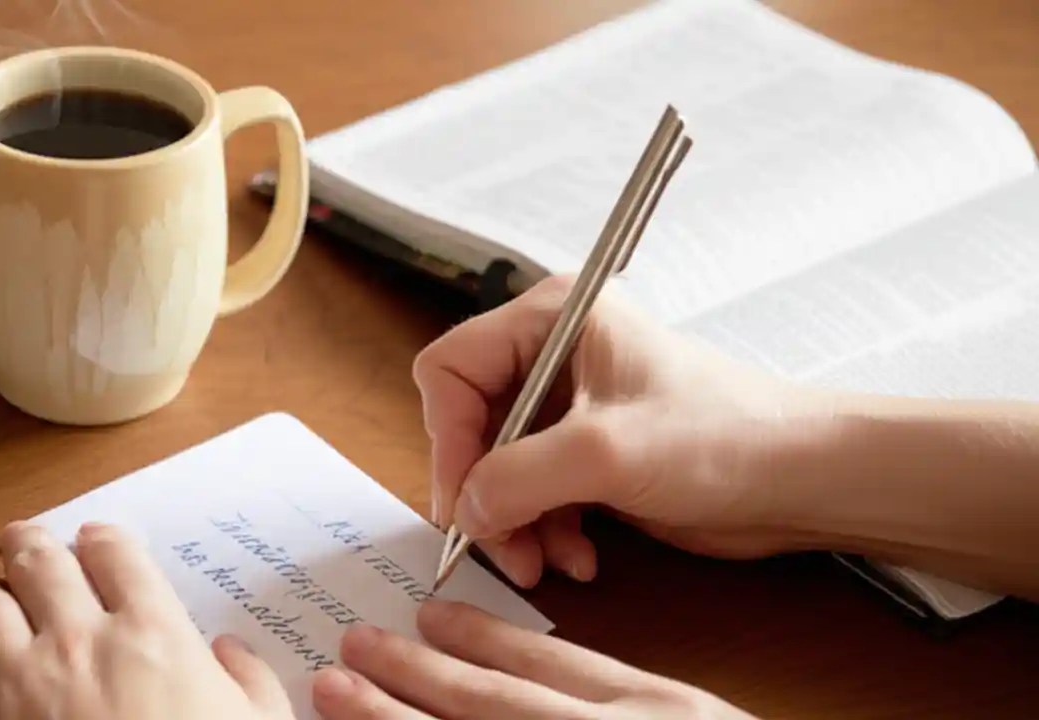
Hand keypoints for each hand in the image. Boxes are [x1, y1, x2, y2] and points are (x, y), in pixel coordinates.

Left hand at [0, 521, 292, 719]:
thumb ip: (248, 679)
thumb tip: (231, 652)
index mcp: (152, 630)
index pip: (117, 555)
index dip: (102, 538)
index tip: (94, 537)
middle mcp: (79, 641)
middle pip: (43, 565)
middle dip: (29, 542)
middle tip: (21, 535)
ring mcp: (20, 684)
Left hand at [311, 598, 755, 719]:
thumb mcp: (689, 714)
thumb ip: (608, 690)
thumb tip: (523, 670)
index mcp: (650, 712)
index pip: (546, 667)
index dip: (478, 638)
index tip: (426, 614)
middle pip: (493, 710)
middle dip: (411, 680)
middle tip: (348, 650)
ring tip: (337, 693)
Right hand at [414, 275, 807, 586]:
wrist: (801, 481)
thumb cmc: (727, 436)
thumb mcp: (606, 453)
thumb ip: (518, 477)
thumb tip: (464, 509)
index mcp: (553, 318)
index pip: (453, 367)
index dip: (448, 436)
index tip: (464, 499)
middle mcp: (553, 354)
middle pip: (470, 423)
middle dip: (485, 492)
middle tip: (500, 546)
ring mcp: (570, 405)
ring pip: (497, 467)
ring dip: (514, 522)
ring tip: (542, 562)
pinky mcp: (587, 450)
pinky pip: (532, 492)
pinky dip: (544, 529)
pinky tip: (578, 555)